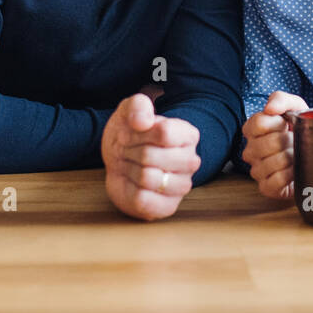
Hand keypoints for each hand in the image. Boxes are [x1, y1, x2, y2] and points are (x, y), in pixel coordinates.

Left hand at [100, 93, 200, 220]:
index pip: (163, 133)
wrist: (121, 158)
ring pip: (146, 178)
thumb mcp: (130, 110)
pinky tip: (132, 183)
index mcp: (188, 135)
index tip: (131, 131)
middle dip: (129, 150)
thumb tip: (144, 121)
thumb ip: (138, 106)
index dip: (138, 132)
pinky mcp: (168, 207)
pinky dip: (129, 190)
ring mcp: (182, 186)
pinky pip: (143, 200)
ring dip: (129, 169)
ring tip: (130, 164)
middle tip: (127, 149)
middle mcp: (191, 161)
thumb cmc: (131, 132)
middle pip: (150, 156)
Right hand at [240, 90, 308, 200]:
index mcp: (252, 130)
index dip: (278, 123)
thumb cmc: (301, 129)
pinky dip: (290, 174)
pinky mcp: (266, 187)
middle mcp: (250, 150)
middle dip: (289, 141)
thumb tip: (269, 108)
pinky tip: (295, 170)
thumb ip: (281, 99)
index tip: (287, 125)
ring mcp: (256, 170)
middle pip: (267, 143)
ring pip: (272, 162)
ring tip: (298, 155)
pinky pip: (275, 181)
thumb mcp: (295, 107)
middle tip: (296, 142)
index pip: (258, 124)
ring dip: (292, 158)